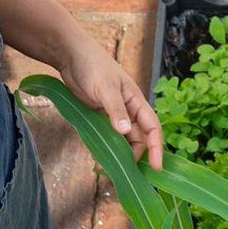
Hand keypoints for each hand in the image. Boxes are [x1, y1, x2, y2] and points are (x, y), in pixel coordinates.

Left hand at [57, 38, 163, 170]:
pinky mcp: (98, 116)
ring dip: (118, 154)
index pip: (152, 128)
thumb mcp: (105, 88)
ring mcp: (112, 114)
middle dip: (134, 155)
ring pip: (121, 140)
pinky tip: (97, 157)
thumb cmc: (93, 66)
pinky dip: (104, 147)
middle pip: (138, 138)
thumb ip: (115, 110)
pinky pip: (106, 136)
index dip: (156, 147)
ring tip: (108, 169)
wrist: (71, 56)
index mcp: (136, 101)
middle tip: (124, 172)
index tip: (156, 168)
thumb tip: (125, 132)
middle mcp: (128, 110)